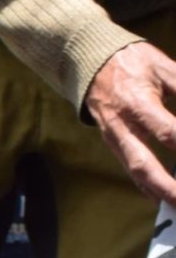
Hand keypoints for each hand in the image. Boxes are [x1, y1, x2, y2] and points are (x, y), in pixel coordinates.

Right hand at [85, 43, 175, 206]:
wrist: (90, 61)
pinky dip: (147, 186)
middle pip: (145, 164)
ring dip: (158, 192)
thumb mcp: (164, 67)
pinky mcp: (113, 142)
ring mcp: (115, 137)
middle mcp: (123, 126)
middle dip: (168, 187)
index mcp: (138, 103)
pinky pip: (129, 168)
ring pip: (135, 172)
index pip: (169, 132)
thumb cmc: (132, 62)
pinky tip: (161, 197)